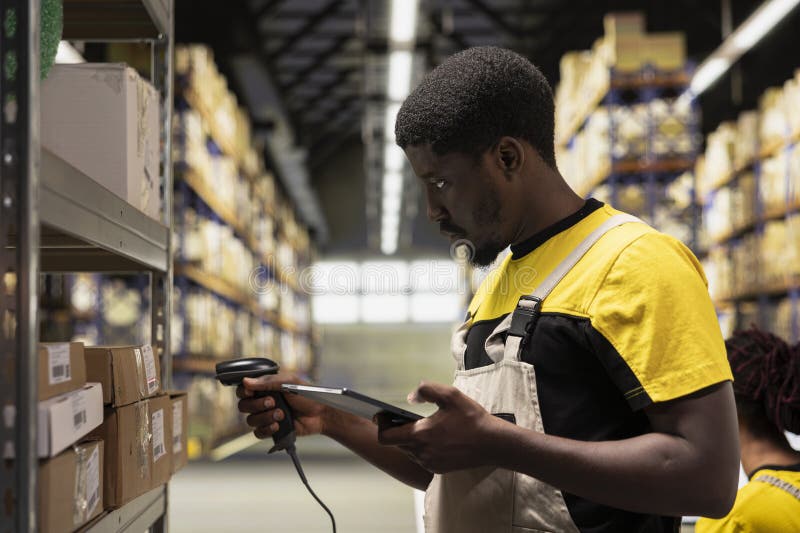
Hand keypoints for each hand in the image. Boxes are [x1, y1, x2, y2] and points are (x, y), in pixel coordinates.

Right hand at [236, 373, 327, 438]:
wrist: (321, 414)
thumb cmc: (308, 395)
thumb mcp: (289, 382)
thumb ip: (268, 382)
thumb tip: (246, 381)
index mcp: (266, 387)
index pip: (243, 389)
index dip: (244, 392)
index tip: (251, 392)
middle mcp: (263, 401)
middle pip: (244, 405)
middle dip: (257, 405)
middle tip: (273, 402)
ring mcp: (267, 415)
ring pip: (250, 420)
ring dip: (264, 417)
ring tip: (281, 414)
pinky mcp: (272, 429)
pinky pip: (258, 433)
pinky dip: (266, 430)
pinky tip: (277, 426)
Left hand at [377, 381, 498, 473]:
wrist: (493, 444)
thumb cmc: (472, 418)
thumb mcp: (450, 395)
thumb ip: (426, 390)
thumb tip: (410, 398)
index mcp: (420, 435)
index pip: (385, 437)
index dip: (381, 425)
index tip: (383, 415)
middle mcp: (421, 453)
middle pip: (396, 443)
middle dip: (397, 430)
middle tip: (405, 417)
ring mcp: (429, 463)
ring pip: (409, 451)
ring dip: (410, 439)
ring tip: (422, 426)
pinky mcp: (438, 469)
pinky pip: (421, 458)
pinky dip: (423, 448)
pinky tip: (435, 437)